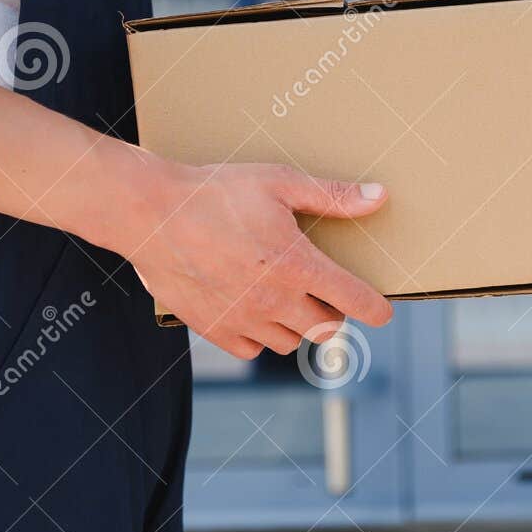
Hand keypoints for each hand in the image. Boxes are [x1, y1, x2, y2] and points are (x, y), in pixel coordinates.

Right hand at [122, 162, 392, 358]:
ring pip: (290, 341)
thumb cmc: (216, 192)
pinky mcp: (214, 329)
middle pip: (326, 328)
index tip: (382, 311)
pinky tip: (253, 308)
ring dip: (296, 324)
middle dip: (332, 311)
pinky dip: (260, 335)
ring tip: (285, 296)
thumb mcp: (279, 183)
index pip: (354, 300)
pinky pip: (253, 349)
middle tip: (321, 289)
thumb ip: (332, 196)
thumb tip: (379, 198)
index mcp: (297, 265)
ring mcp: (243, 319)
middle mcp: (274, 300)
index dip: (375, 309)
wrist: (150, 214)